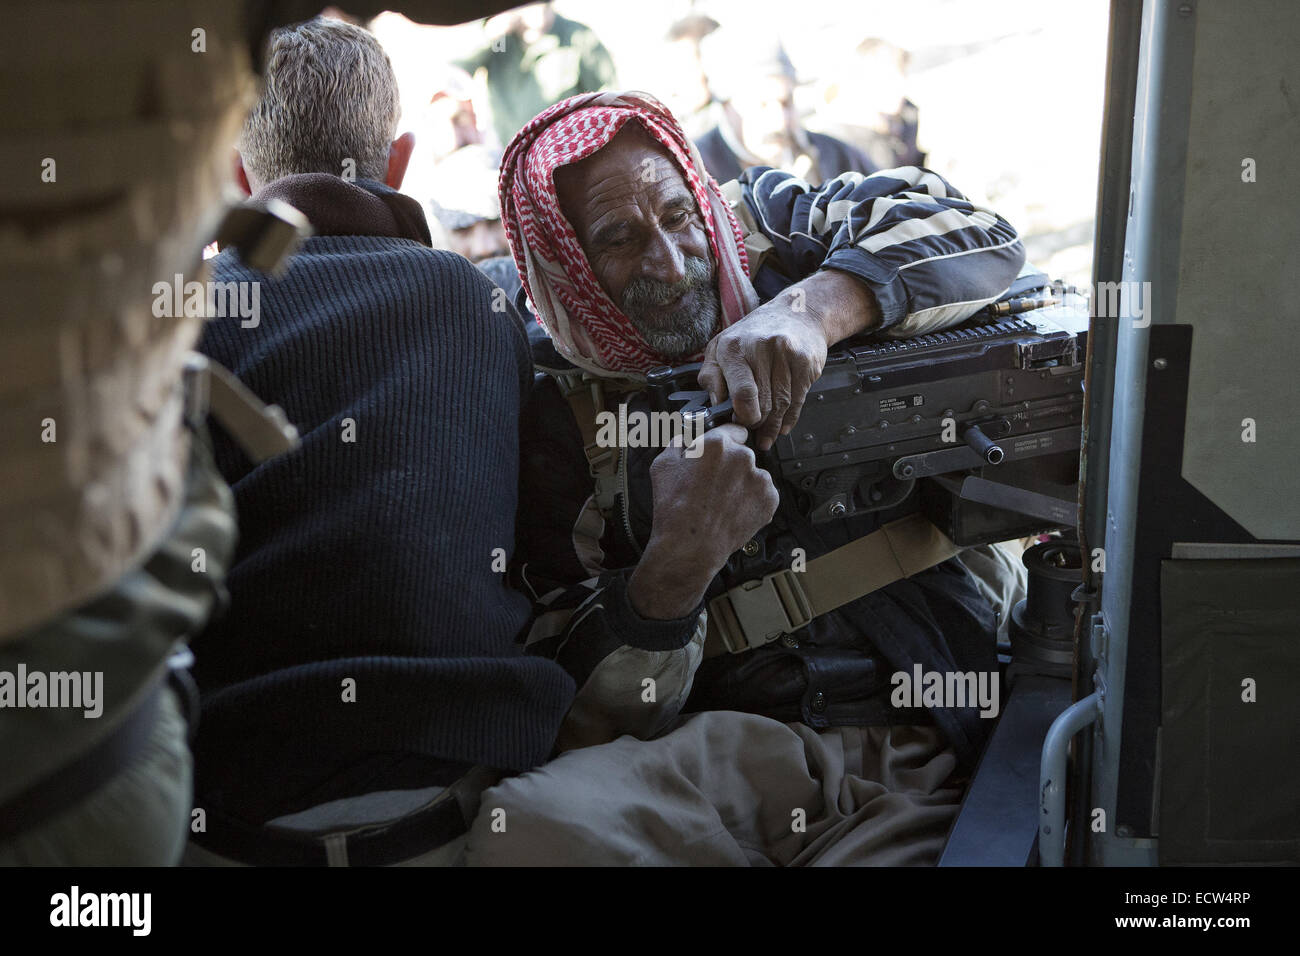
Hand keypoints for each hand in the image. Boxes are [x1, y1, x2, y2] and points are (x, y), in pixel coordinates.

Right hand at [627, 424, 779, 619]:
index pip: (733, 429)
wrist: (690, 545)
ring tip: (722, 502)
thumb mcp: (662, 465)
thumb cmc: (674, 509)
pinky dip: (752, 501)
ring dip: (742, 484)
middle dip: (731, 465)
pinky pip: (763, 494)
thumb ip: (678, 443)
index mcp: (717, 444)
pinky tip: (733, 510)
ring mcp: (759, 479)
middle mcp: (743, 457)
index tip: (722, 450)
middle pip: (742, 454)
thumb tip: (686, 439)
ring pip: (753, 475)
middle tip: (714, 485)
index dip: (725, 441)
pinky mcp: (770, 500)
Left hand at [697, 269, 881, 450]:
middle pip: (762, 403)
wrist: (797, 312)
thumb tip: (715, 404)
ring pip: (781, 404)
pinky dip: (790, 418)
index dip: (742, 416)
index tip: (739, 423)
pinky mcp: (806, 362)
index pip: (741, 393)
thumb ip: (711, 376)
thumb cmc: (753, 334)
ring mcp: (786, 354)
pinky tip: (783, 425)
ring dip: (773, 425)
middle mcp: (760, 347)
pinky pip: (798, 400)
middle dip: (756, 422)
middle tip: (753, 430)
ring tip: (767, 435)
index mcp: (733, 346)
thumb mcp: (721, 347)